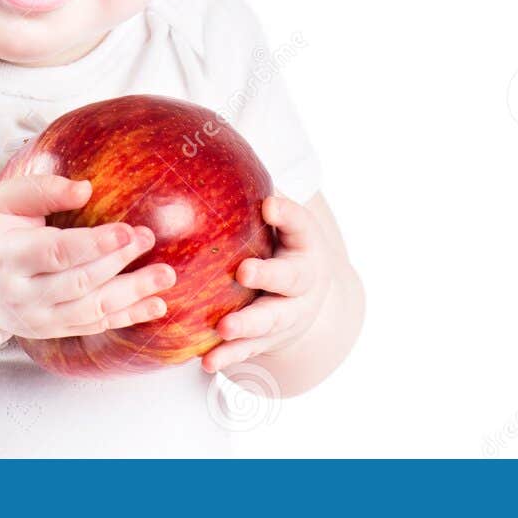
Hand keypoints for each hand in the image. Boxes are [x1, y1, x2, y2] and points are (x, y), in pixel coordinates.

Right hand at [0, 174, 176, 339]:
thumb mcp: (2, 200)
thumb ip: (43, 190)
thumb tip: (86, 189)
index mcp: (6, 257)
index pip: (55, 253)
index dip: (93, 245)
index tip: (127, 231)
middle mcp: (21, 295)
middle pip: (78, 282)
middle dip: (118, 262)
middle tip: (149, 238)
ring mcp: (37, 319)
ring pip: (91, 310)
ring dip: (132, 294)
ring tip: (166, 276)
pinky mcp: (51, 332)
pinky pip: (94, 326)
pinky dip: (127, 317)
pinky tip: (156, 304)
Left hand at [201, 193, 331, 374]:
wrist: (309, 296)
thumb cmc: (282, 245)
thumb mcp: (282, 221)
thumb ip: (261, 199)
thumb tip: (212, 156)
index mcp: (304, 244)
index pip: (300, 225)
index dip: (287, 215)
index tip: (269, 205)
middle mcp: (302, 281)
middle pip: (289, 279)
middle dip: (268, 276)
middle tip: (245, 271)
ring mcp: (288, 313)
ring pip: (270, 321)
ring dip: (247, 326)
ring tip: (224, 327)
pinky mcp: (269, 339)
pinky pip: (249, 350)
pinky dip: (229, 356)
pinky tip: (208, 361)